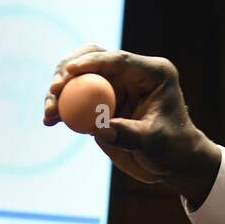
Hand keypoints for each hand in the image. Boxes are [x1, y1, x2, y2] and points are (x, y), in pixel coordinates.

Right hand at [44, 46, 221, 207]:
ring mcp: (115, 87)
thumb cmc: (174, 150)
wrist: (175, 164)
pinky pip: (77, 100)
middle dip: (68, 72)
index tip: (70, 71)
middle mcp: (131, 74)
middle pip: (92, 60)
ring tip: (50, 113)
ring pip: (79, 78)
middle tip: (55, 90)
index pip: (119, 59)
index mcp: (152, 73)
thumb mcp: (154, 142)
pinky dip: (62, 107)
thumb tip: (98, 129)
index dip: (92, 62)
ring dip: (60, 91)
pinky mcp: (102, 103)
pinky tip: (50, 120)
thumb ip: (127, 135)